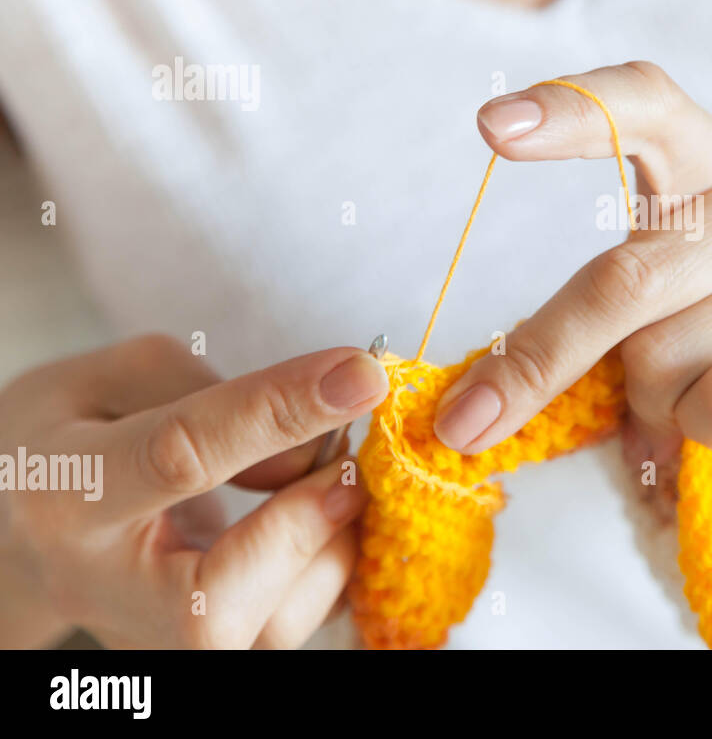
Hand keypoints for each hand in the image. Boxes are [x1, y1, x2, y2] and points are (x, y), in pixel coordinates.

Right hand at [0, 335, 388, 647]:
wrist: (24, 517)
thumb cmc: (77, 431)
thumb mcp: (122, 374)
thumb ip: (219, 397)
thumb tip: (313, 453)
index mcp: (69, 494)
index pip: (182, 458)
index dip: (280, 413)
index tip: (360, 377)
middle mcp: (100, 588)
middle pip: (216, 604)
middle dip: (306, 523)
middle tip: (346, 454)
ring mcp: (147, 639)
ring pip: (267, 631)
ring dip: (329, 542)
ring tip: (329, 474)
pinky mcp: (199, 654)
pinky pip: (288, 626)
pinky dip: (327, 565)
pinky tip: (319, 511)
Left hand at [432, 62, 711, 486]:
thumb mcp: (648, 307)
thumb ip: (580, 319)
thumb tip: (469, 408)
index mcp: (711, 163)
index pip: (645, 104)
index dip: (572, 108)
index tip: (492, 127)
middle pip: (626, 277)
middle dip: (545, 358)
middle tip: (473, 420)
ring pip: (666, 356)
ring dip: (651, 406)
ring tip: (692, 402)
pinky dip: (701, 432)